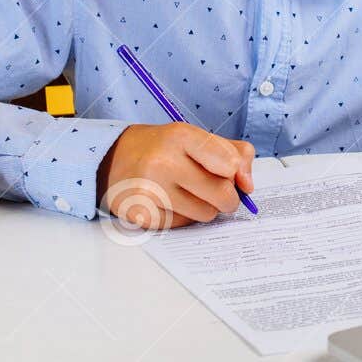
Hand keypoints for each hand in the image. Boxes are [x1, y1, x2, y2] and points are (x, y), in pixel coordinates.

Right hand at [97, 123, 255, 227]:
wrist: (113, 158)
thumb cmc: (164, 149)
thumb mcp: (197, 138)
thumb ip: (234, 154)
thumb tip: (248, 185)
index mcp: (181, 135)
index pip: (230, 163)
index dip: (236, 173)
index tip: (229, 172)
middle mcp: (163, 161)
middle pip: (223, 195)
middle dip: (225, 196)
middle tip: (212, 189)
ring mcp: (149, 189)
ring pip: (205, 215)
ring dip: (203, 208)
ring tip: (185, 192)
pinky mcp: (141, 214)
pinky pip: (182, 226)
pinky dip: (181, 217)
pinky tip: (166, 201)